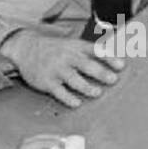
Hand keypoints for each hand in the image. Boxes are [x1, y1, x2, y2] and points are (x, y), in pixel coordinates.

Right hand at [0, 30, 125, 107]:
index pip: (95, 50)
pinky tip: (76, 103)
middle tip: (112, 79)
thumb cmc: (55, 50)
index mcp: (76, 47)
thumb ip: (90, 53)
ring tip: (97, 93)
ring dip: (86, 87)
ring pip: (73, 79)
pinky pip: (59, 92)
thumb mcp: (72, 45)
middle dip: (100, 72)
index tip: (121, 66)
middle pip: (86, 65)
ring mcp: (56, 70)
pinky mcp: (47, 82)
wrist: (26, 48)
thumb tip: (115, 63)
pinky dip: (68, 98)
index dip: (109, 57)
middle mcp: (67, 57)